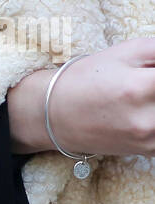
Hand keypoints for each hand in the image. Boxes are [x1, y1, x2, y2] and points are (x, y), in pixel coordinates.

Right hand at [7, 37, 154, 156]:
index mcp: (138, 88)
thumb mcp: (122, 52)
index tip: (151, 74)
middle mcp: (146, 119)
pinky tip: (145, 109)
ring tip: (145, 94)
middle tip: (146, 81)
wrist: (56, 114)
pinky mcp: (148, 151)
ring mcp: (148, 139)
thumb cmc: (87, 77)